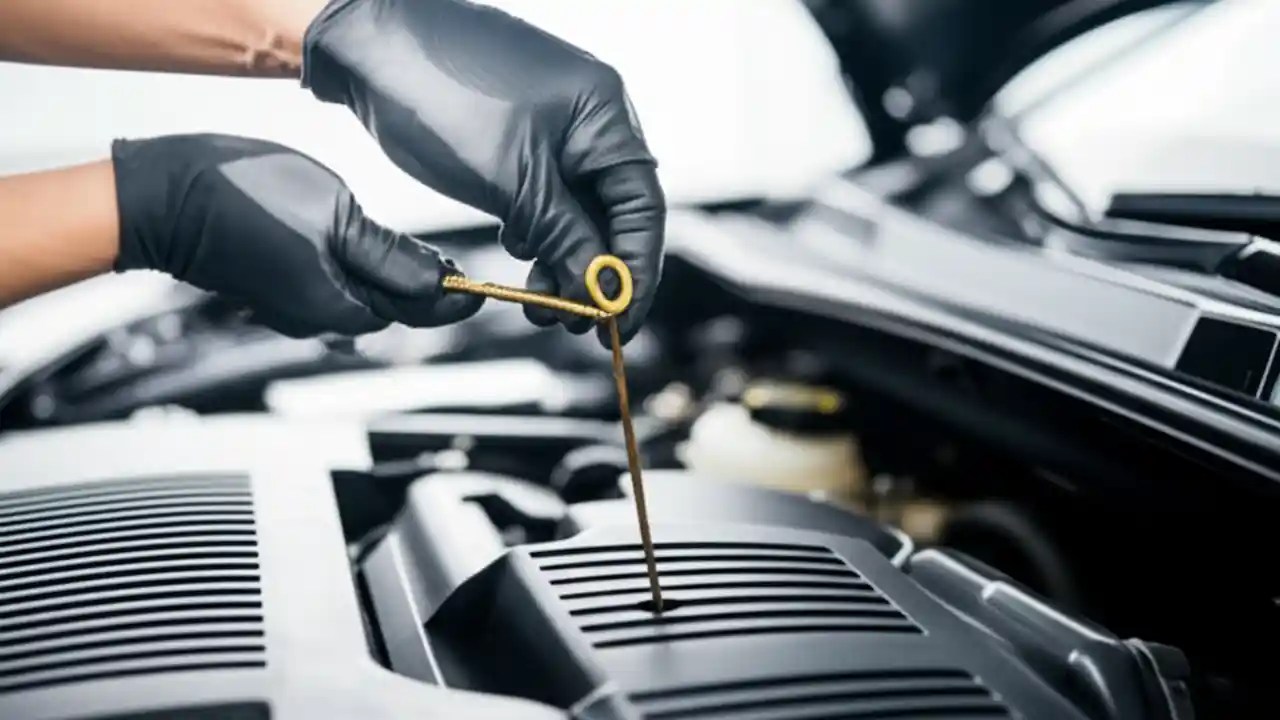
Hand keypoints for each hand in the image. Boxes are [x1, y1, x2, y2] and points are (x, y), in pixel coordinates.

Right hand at [112, 134, 481, 337]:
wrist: (163, 195)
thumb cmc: (242, 198)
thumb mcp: (335, 217)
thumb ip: (390, 254)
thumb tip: (439, 279)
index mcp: (340, 307)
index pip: (417, 311)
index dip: (453, 297)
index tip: (479, 286)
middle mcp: (317, 316)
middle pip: (391, 308)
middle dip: (425, 290)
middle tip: (456, 267)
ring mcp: (293, 303)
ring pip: (360, 295)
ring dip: (391, 278)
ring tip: (419, 254)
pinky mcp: (275, 283)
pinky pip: (330, 283)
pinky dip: (357, 268)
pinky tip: (362, 243)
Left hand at [302, 0, 665, 343]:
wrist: (365, 42)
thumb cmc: (442, 96)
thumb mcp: (510, 180)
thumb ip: (565, 238)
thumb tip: (605, 292)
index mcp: (605, 117)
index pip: (644, 211)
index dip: (636, 276)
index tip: (618, 328)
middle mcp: (590, 120)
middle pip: (614, 216)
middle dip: (595, 275)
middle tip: (569, 323)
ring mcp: (554, 128)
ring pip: (577, 212)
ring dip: (563, 260)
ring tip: (536, 302)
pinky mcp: (519, 138)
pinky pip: (546, 196)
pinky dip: (538, 232)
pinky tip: (518, 252)